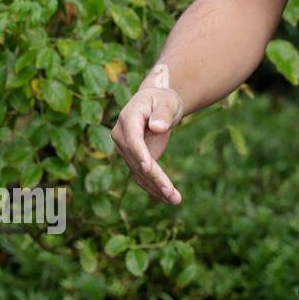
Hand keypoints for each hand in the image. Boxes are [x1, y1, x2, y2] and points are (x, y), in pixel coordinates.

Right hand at [111, 86, 183, 203]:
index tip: (148, 168)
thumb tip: (157, 128)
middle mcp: (122, 136)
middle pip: (137, 160)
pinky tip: (168, 199)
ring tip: (175, 200)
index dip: (140, 153)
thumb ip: (162, 113)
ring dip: (156, 187)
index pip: (132, 139)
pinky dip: (155, 187)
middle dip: (154, 177)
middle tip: (170, 192)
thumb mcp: (166, 101)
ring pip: (140, 172)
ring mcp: (127, 150)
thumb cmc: (162, 99)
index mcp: (128, 118)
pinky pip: (143, 175)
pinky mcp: (135, 159)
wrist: (157, 104)